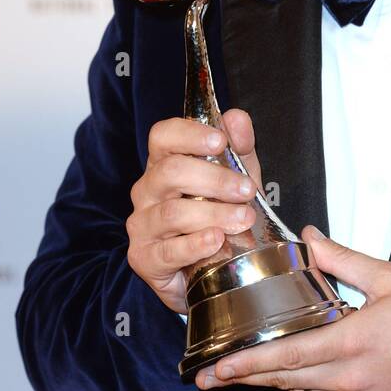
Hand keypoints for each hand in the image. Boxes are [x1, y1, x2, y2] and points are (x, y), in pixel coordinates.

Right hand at [126, 109, 261, 313]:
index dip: (189, 134)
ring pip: (172, 213)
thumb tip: (236, 118)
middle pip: (170, 172)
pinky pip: (168, 250)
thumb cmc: (218, 218)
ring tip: (244, 219)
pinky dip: (196, 244)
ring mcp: (142, 225)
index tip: (220, 141)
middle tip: (247, 190)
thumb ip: (239, 149)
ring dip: (214, 214)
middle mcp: (147, 191)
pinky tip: (217, 240)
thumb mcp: (236, 180)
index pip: (162, 136)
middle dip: (214, 179)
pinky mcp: (145, 258)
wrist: (210, 272)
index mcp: (164, 165)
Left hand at [195, 225, 390, 390]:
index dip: (247, 364)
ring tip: (247, 372)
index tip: (218, 367)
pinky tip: (301, 373)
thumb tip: (308, 238)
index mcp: (351, 343)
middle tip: (209, 378)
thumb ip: (343, 260)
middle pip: (286, 380)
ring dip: (276, 382)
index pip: (286, 357)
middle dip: (246, 378)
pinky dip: (310, 386)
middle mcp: (350, 379)